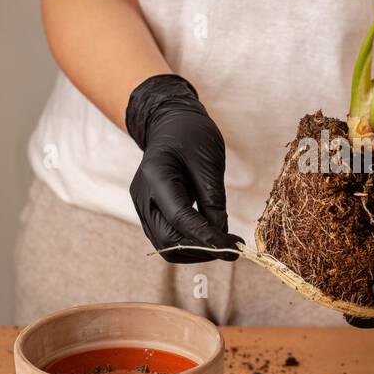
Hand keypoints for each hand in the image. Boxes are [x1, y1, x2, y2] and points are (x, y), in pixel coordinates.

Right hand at [126, 74, 241, 263]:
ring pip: (165, 245)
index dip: (206, 238)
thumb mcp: (209, 162)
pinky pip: (166, 236)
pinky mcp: (149, 211)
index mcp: (156, 176)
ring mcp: (142, 206)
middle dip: (200, 249)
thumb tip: (221, 237)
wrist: (170, 123)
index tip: (231, 248)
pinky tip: (209, 236)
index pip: (180, 219)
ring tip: (222, 242)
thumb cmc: (191, 135)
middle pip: (168, 240)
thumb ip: (214, 201)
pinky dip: (188, 241)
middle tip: (229, 247)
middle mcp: (142, 196)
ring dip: (195, 250)